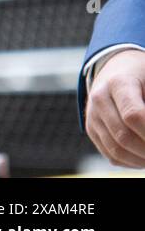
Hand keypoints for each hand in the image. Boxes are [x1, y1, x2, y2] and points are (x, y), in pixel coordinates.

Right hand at [86, 49, 144, 166]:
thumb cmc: (144, 76)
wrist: (117, 69)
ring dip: (141, 159)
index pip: (133, 115)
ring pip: (116, 150)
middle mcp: (99, 99)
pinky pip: (111, 154)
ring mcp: (92, 115)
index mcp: (118, 82)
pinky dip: (131, 162)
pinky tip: (144, 157)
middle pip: (124, 136)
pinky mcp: (91, 129)